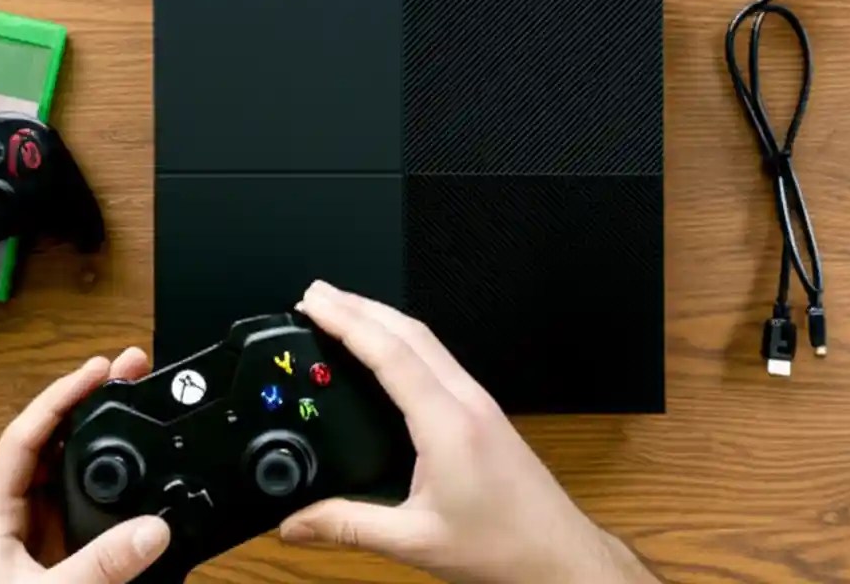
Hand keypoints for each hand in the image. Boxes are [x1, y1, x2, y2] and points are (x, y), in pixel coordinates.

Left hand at [0, 349, 170, 583]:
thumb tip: (153, 529)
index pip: (26, 436)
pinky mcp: (44, 567)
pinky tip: (132, 483)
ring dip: (100, 445)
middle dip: (90, 408)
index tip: (100, 369)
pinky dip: (106, 492)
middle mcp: (6, 522)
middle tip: (131, 375)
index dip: (63, 397)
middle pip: (50, 448)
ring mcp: (26, 545)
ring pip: (65, 481)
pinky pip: (78, 516)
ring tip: (136, 411)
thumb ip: (99, 566)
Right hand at [281, 281, 659, 583]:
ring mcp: (479, 403)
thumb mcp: (413, 541)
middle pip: (410, 333)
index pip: (391, 355)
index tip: (314, 302)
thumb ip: (346, 527)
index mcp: (448, 425)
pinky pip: (438, 359)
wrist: (557, 555)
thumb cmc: (502, 546)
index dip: (348, 322)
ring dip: (382, 319)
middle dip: (360, 306)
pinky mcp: (484, 412)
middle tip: (316, 294)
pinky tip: (385, 350)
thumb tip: (292, 522)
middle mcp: (467, 402)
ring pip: (427, 342)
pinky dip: (403, 341)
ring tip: (341, 310)